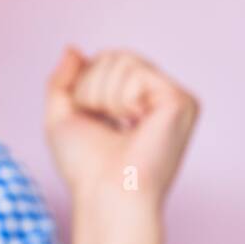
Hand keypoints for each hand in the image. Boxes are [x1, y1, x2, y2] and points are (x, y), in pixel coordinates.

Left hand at [45, 47, 199, 209]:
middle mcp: (161, 95)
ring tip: (118, 128)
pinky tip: (134, 125)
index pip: (105, 61)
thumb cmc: (86, 167)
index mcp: (140, 99)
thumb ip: (63, 80)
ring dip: (102, 97)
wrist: (105, 194)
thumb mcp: (62, 116)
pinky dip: (121, 100)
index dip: (84, 87)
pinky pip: (136, 73)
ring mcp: (175, 97)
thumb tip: (73, 48)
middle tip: (104, 125)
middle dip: (91, 90)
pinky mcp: (182, 100)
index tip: (93, 121)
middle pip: (112, 56)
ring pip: (122, 60)